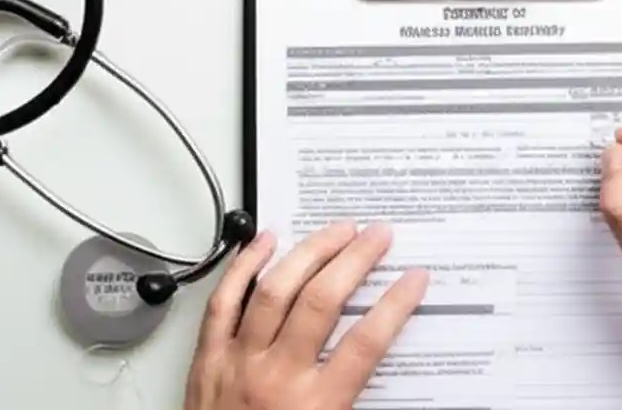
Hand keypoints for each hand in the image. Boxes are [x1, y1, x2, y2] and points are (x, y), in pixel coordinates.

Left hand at [185, 222, 428, 409]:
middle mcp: (277, 378)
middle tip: (378, 235)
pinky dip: (244, 267)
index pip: (366, 342)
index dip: (396, 303)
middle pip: (322, 302)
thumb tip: (388, 366)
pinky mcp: (207, 359)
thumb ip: (356, 398)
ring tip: (336, 230)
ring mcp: (239, 363)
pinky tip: (264, 242)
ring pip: (275, 291)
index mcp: (316, 406)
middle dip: (356, 260)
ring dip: (310, 252)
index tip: (414, 278)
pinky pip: (224, 302)